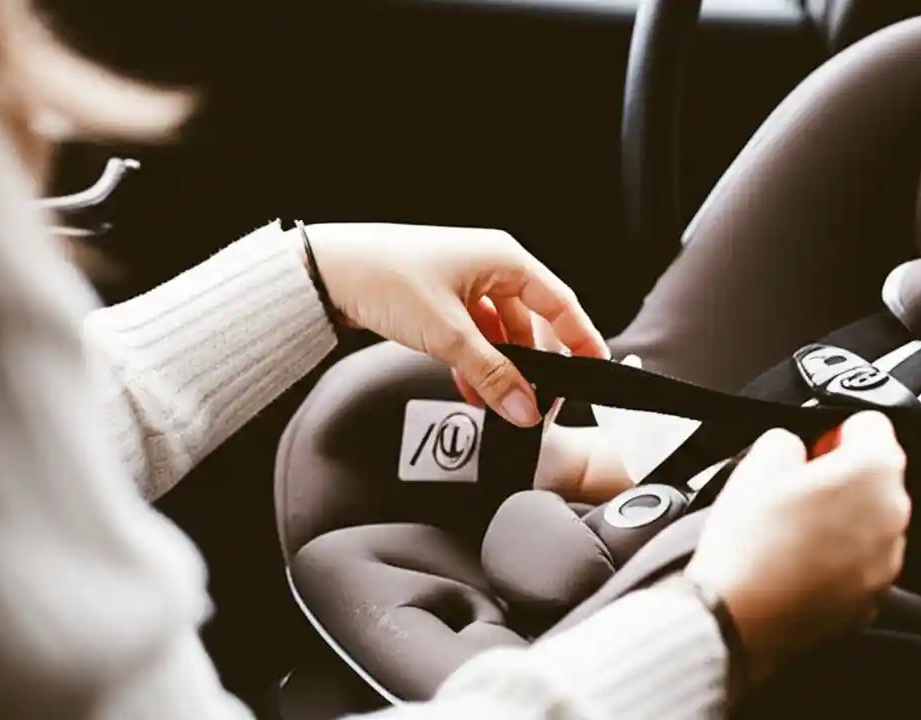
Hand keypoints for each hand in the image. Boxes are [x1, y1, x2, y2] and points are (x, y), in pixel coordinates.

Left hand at [301, 223, 608, 425]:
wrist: (326, 271)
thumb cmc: (383, 276)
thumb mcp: (447, 333)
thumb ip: (492, 374)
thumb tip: (525, 408)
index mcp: (504, 259)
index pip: (561, 303)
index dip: (582, 338)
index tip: (595, 369)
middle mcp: (490, 266)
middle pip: (533, 322)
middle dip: (536, 365)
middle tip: (541, 400)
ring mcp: (465, 282)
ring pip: (501, 333)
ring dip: (502, 369)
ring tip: (501, 403)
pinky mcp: (442, 299)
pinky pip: (475, 335)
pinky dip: (477, 363)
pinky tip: (472, 389)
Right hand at [685, 413, 909, 686]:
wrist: (736, 616)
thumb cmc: (748, 543)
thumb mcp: (756, 464)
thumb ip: (788, 439)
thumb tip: (796, 448)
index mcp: (872, 471)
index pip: (874, 424)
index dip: (838, 431)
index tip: (817, 448)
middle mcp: (893, 516)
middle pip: (877, 477)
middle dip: (843, 477)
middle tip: (798, 491)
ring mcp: (886, 562)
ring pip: (871, 522)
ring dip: (843, 518)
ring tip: (794, 531)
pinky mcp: (873, 597)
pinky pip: (862, 562)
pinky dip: (840, 558)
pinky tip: (800, 562)